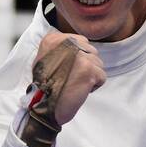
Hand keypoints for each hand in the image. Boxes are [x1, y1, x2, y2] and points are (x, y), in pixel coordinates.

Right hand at [17, 32, 105, 146]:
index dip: (77, 57)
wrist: (44, 108)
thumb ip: (61, 47)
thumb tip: (81, 43)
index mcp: (53, 39)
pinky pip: (102, 76)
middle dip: (85, 66)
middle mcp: (67, 43)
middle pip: (91, 51)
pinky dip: (93, 86)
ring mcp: (79, 56)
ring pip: (98, 63)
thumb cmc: (45, 86)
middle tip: (69, 78)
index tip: (64, 69)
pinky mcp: (89, 70)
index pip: (81, 41)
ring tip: (73, 84)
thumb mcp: (44, 58)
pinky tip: (78, 90)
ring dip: (89, 76)